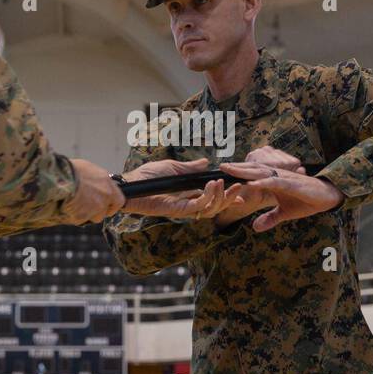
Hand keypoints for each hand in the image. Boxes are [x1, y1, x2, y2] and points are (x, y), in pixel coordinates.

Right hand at [65, 158, 124, 223]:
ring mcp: (95, 208)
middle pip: (105, 212)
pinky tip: (68, 207)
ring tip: (75, 205)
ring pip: (94, 217)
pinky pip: (80, 220)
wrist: (61, 178)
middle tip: (88, 207)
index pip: (119, 200)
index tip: (107, 205)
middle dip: (98, 212)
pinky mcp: (83, 217)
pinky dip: (75, 216)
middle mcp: (105, 197)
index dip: (112, 205)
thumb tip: (95, 182)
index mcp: (107, 184)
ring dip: (87, 215)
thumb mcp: (89, 168)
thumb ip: (96, 179)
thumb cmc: (72, 170)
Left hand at [117, 158, 238, 218]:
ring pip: (210, 208)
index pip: (213, 197)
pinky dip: (208, 196)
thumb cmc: (148, 176)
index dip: (227, 196)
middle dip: (229, 198)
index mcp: (189, 193)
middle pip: (215, 205)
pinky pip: (198, 206)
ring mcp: (184, 207)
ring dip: (220, 197)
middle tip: (238, 188)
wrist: (131, 184)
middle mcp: (189, 202)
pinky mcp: (178, 210)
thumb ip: (191, 168)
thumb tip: (206, 163)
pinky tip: (212, 185)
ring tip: (224, 184)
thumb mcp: (173, 167)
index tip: (241, 190)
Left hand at [210, 146, 304, 227]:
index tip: (222, 174)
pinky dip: (263, 182)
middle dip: (236, 167)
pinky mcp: (292, 184)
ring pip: (261, 172)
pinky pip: (275, 182)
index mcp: (273, 181)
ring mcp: (284, 179)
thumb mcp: (285, 213)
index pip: (252, 175)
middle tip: (219, 166)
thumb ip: (270, 218)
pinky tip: (252, 183)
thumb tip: (254, 227)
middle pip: (252, 170)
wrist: (326, 197)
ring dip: (244, 171)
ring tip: (229, 169)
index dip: (238, 173)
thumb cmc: (306, 201)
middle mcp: (276, 176)